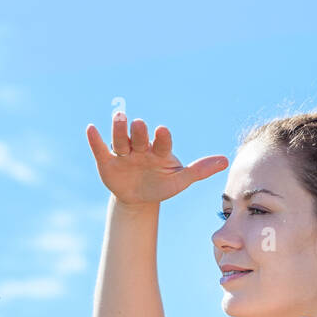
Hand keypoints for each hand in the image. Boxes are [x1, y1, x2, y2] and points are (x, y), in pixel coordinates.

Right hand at [85, 113, 228, 206]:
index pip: (162, 142)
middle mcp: (141, 147)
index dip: (162, 138)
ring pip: (121, 139)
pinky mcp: (107, 161)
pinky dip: (95, 140)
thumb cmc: (162, 185)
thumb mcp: (180, 181)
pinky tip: (91, 129)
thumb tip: (225, 161)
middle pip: (139, 137)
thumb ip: (199, 170)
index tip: (162, 131)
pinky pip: (101, 149)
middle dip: (139, 131)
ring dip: (119, 129)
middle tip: (138, 123)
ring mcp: (124, 153)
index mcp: (159, 150)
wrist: (139, 198)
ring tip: (119, 117)